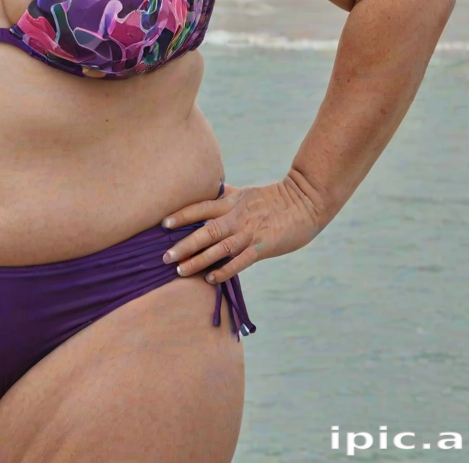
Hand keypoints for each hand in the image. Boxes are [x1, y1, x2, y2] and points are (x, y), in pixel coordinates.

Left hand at [161, 179, 324, 284]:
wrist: (305, 201)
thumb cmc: (274, 198)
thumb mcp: (245, 192)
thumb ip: (226, 195)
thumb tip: (211, 189)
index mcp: (230, 202)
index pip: (200, 208)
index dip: (180, 215)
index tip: (162, 224)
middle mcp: (236, 217)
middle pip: (204, 231)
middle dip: (183, 244)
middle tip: (165, 256)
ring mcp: (249, 232)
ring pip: (219, 248)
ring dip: (198, 260)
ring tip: (181, 270)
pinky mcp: (263, 246)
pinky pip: (240, 261)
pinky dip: (224, 270)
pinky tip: (211, 278)